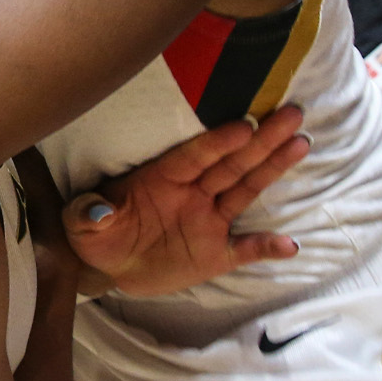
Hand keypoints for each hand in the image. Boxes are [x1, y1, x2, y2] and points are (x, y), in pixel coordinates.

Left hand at [63, 107, 309, 296]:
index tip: (244, 124)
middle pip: (231, 162)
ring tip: (301, 144)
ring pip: (245, 189)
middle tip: (292, 113)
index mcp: (160, 178)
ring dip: (273, 168)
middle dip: (261, 139)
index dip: (218, 141)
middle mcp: (191, 191)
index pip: (194, 156)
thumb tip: (99, 210)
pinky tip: (290, 245)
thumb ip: (87, 213)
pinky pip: (245, 249)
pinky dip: (266, 248)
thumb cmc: (94, 232)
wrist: (106, 266)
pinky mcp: (215, 252)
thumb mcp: (80, 224)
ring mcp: (207, 219)